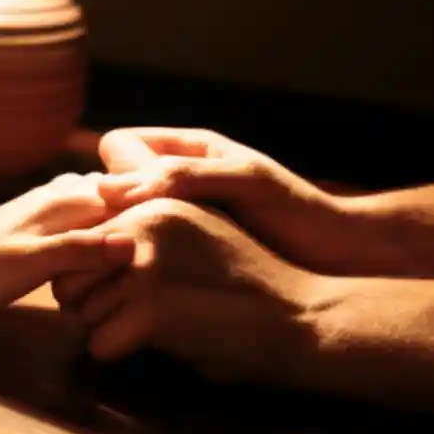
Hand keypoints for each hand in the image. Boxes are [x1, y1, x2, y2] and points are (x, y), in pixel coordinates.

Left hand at [52, 198, 327, 382]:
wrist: (301, 316)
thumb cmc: (248, 281)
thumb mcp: (198, 231)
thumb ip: (147, 230)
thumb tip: (85, 246)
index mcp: (154, 203)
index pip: (80, 240)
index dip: (89, 274)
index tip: (117, 291)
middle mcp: (144, 224)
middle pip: (69, 277)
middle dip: (90, 302)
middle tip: (130, 315)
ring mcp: (145, 265)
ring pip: (82, 314)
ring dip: (109, 328)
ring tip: (156, 327)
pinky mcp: (151, 309)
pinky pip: (99, 344)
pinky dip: (120, 353)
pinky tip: (158, 345)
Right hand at [95, 127, 398, 275]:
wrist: (334, 258)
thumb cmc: (296, 212)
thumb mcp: (243, 181)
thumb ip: (182, 176)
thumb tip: (109, 190)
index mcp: (187, 150)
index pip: (118, 147)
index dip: (111, 173)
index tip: (116, 208)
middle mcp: (174, 182)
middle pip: (109, 188)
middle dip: (100, 215)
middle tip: (103, 246)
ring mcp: (176, 219)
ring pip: (118, 224)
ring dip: (109, 244)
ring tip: (112, 269)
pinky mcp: (180, 255)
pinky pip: (139, 254)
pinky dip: (129, 266)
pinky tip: (133, 285)